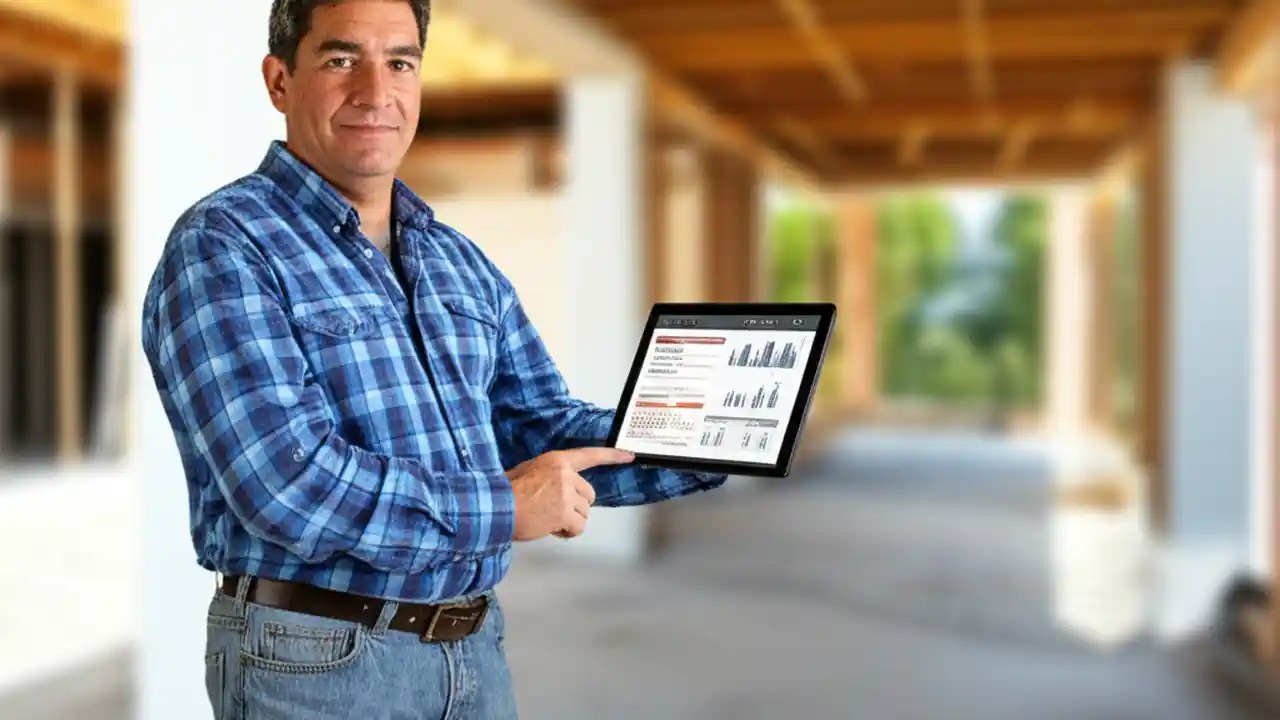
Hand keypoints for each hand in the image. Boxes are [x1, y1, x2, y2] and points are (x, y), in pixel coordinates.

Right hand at [506, 447, 634, 540]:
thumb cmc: (507, 492)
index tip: (629, 456)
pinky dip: (567, 532)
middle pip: (589, 495)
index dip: (611, 456)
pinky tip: (551, 528)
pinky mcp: (564, 512)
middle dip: (575, 506)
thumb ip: (552, 477)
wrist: (496, 507)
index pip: (589, 455)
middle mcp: (566, 474)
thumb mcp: (529, 472)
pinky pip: (578, 527)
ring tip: (547, 519)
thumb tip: (562, 492)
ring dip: (570, 520)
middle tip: (554, 511)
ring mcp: (566, 493)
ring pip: (584, 513)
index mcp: (557, 460)